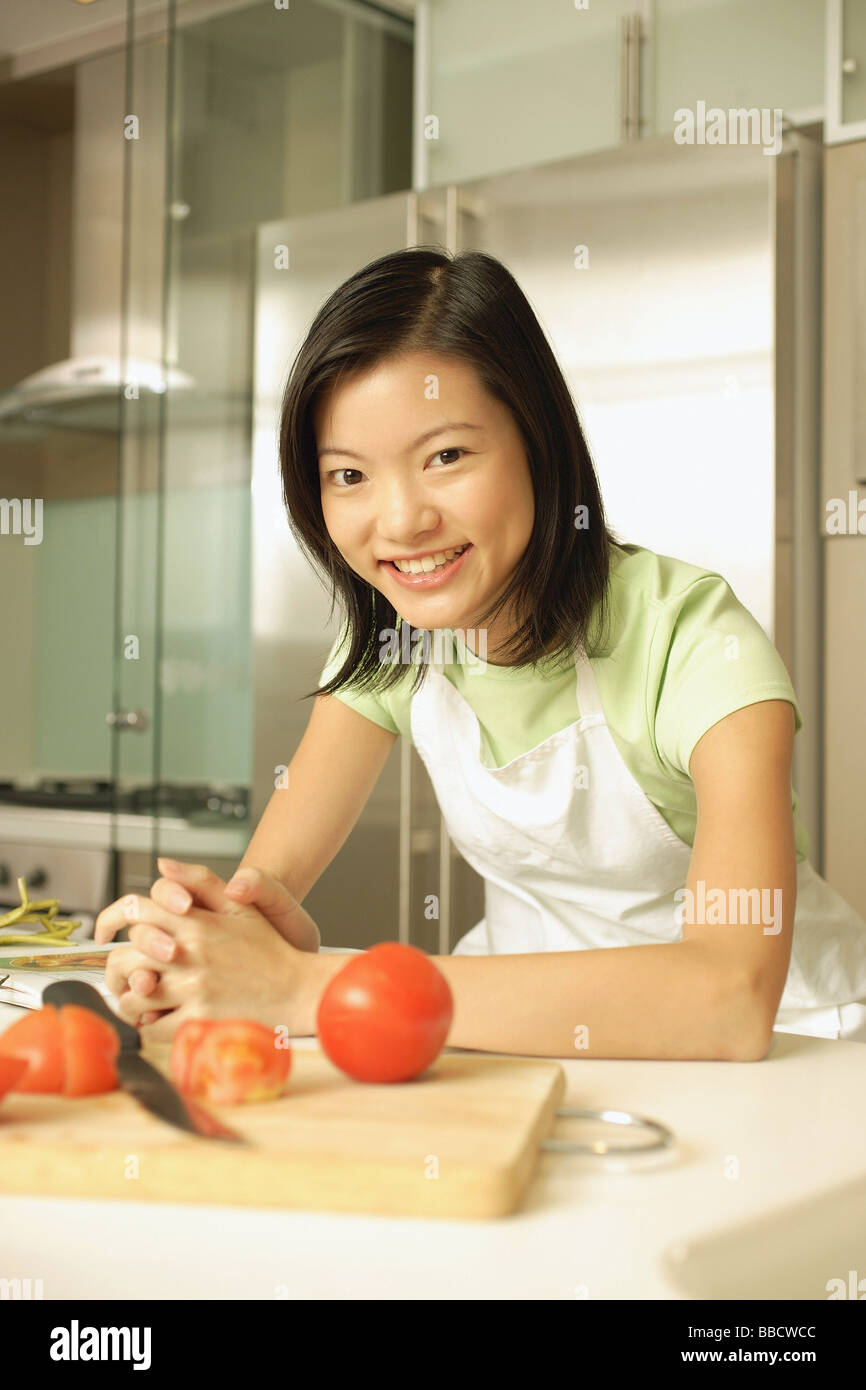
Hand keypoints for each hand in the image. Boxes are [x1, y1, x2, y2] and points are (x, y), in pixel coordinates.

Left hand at [99, 889, 324, 1042]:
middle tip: (122, 975)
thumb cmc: (269, 950)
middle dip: (115, 968)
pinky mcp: (198, 1019)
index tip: (102, 932)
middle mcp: (189, 951)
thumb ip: (201, 881)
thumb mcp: (239, 907)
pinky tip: (159, 1018)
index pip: (134, 911)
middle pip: (123, 957)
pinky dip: (149, 1025)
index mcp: (196, 921)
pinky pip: (152, 1026)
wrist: (299, 988)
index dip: (109, 919)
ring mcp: (193, 987)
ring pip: (132, 995)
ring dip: (129, 999)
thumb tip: (162, 864)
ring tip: (139, 999)